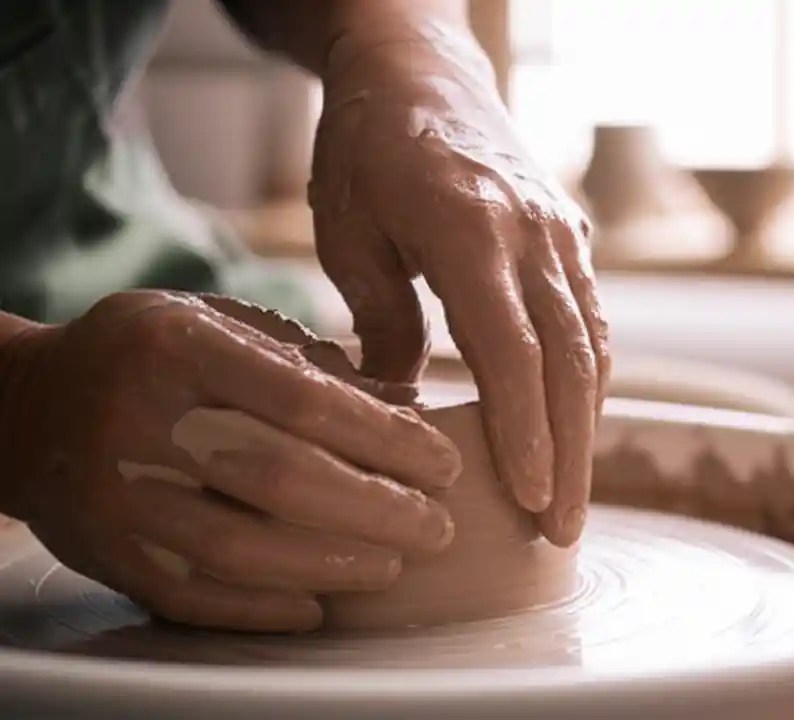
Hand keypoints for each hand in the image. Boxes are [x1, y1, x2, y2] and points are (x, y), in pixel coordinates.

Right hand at [0, 291, 460, 631]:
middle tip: (436, 527)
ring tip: (392, 564)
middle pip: (282, 480)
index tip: (443, 464)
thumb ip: (313, 364)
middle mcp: (141, 418)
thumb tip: (411, 405)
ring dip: (331, 564)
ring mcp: (116, 492)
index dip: (386, 440)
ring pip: (239, 548)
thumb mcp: (221, 327)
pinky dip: (261, 606)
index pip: (305, 402)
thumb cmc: (147, 357)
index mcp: (180, 346)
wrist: (25, 408)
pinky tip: (317, 604)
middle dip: (376, 511)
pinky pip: (190, 594)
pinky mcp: (103, 551)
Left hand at [310, 20, 609, 545]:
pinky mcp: (570, 238)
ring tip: (573, 500)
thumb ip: (382, 322)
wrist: (420, 68)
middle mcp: (532, 233)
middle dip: (572, 454)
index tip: (533, 499)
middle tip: (562, 531)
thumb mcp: (349, 233)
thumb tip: (401, 411)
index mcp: (469, 228)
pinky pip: (592, 321)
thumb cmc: (367, 147)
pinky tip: (576, 429)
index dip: (526, 430)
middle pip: (571, 361)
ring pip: (594, 346)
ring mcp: (561, 234)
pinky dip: (588, 382)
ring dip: (589, 429)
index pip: (513, 349)